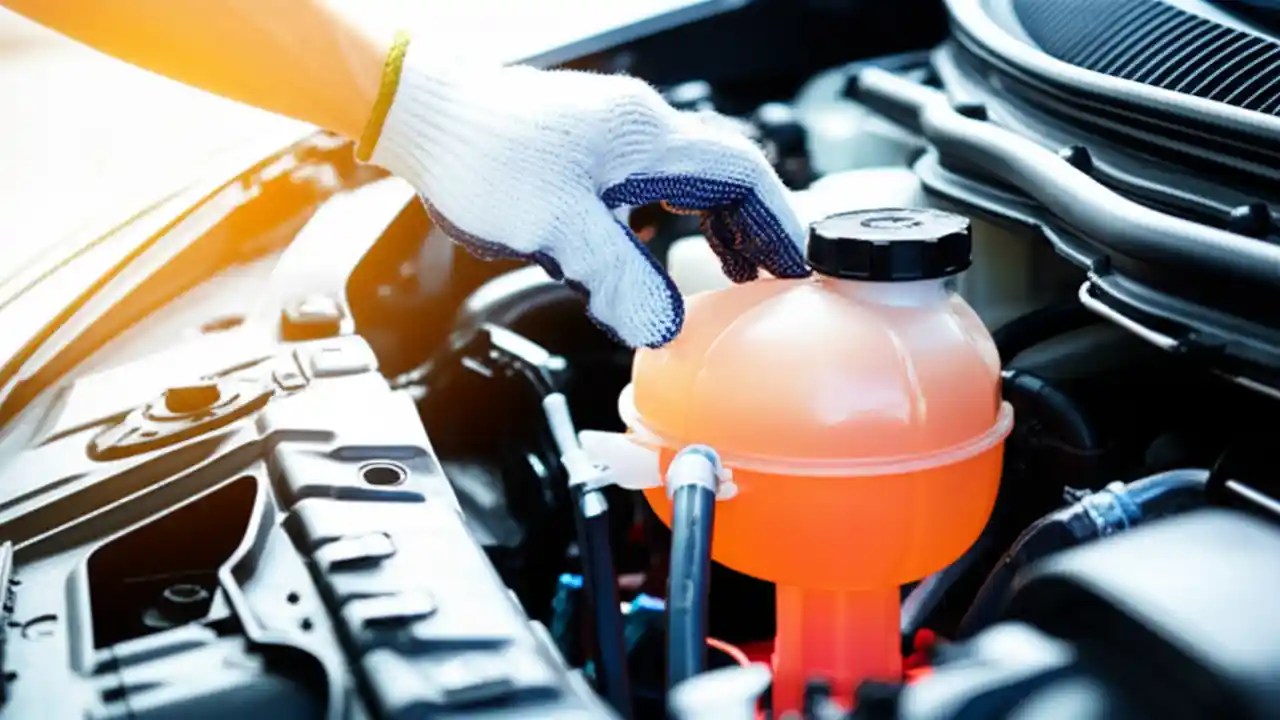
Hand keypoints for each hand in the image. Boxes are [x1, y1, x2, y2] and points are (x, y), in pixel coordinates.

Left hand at [365, 45, 808, 347]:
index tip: (795, 264)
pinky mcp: (578, 153)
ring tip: (728, 269)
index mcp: (646, 139)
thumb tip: (661, 326)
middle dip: (752, 228)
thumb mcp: (557, 229)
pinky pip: (646, 187)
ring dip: (713, 225)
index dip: (776, 224)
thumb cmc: (479, 150)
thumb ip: (618, 281)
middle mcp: (635, 132)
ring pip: (684, 182)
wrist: (419, 112)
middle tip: (768, 276)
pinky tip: (656, 249)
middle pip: (721, 177)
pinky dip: (668, 222)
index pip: (741, 175)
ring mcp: (607, 140)